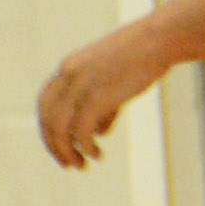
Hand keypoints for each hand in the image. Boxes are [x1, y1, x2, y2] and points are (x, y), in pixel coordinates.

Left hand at [37, 20, 169, 169]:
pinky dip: (85, 146)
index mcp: (69, 67)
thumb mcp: (115, 80)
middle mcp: (67, 75)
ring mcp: (80, 85)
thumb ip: (103, 105)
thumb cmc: (143, 57)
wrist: (159, 39)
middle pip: (47, 117)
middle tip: (68, 164)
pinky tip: (96, 155)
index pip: (45, 103)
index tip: (59, 146)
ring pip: (59, 127)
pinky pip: (81, 130)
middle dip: (53, 144)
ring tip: (80, 166)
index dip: (48, 127)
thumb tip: (98, 132)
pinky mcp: (97, 95)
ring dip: (66, 151)